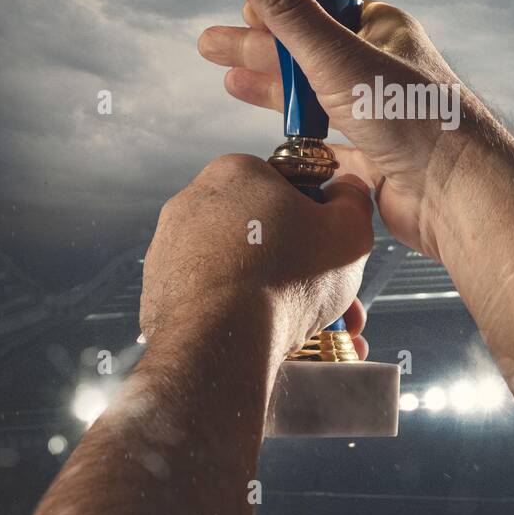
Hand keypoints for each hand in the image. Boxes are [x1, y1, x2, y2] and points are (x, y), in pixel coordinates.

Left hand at [139, 154, 375, 359]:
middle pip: (265, 234)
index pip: (287, 187)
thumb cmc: (281, 279)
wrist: (220, 341)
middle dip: (302, 267)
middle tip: (330, 298)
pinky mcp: (160, 291)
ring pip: (241, 270)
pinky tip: (272, 340)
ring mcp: (171, 249)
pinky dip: (241, 316)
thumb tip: (348, 194)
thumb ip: (353, 203)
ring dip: (278, 295)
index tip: (331, 248)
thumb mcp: (348, 232)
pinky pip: (213, 300)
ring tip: (313, 331)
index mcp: (237, 173)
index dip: (318, 221)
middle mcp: (194, 203)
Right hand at [197, 0, 479, 258]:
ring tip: (228, 82)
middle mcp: (382, 68)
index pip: (320, 7)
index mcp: (382, 30)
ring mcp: (379, 115)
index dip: (278, 7)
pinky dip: (296, 135)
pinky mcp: (376, 160)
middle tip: (209, 46)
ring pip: (315, 96)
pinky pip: (328, 142)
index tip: (240, 8)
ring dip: (271, 89)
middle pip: (308, 52)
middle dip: (258, 48)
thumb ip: (285, 9)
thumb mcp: (334, 54)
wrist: (457, 194)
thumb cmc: (408, 115)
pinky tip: (270, 133)